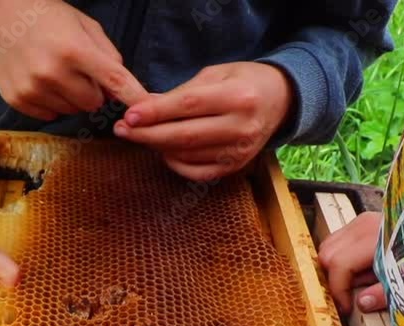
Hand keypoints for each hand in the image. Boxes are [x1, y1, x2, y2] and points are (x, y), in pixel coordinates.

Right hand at [0, 0, 148, 120]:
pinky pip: (50, 115)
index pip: (114, 80)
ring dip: (72, 97)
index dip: (133, 96)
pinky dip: (52, 103)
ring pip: (72, 111)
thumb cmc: (49, 18)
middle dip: (93, 91)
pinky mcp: (18, 100)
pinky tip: (42, 81)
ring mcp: (33, 88)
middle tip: (79, 71)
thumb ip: (108, 56)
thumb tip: (120, 90)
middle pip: (94, 103)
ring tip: (57, 72)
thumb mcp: (85, 26)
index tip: (148, 110)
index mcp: (74, 49)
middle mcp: (52, 72)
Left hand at [113, 62, 293, 180]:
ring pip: (188, 156)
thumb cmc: (244, 81)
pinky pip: (197, 173)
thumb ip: (180, 93)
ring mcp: (240, 152)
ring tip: (139, 136)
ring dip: (158, 148)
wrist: (281, 101)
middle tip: (122, 130)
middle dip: (147, 134)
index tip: (129, 115)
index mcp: (238, 97)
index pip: (188, 107)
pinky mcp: (236, 167)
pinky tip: (164, 151)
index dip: (155, 113)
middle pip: (184, 136)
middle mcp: (241, 127)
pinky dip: (175, 164)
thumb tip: (144, 108)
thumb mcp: (215, 74)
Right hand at [318, 211, 385, 313]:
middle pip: (327, 254)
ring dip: (334, 267)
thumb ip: (383, 293)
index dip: (338, 289)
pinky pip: (338, 240)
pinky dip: (340, 256)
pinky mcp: (362, 220)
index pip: (339, 265)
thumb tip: (361, 303)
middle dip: (333, 279)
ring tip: (356, 281)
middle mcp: (362, 226)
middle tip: (349, 294)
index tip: (346, 307)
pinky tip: (359, 267)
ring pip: (328, 246)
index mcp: (373, 240)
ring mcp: (360, 220)